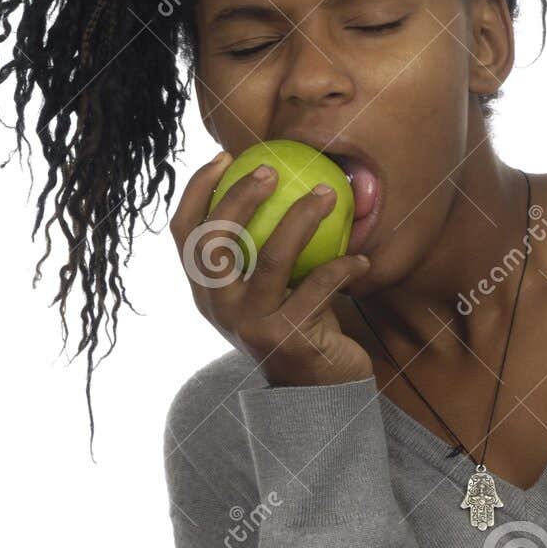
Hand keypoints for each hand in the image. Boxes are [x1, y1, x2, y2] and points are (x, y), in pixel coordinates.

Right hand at [170, 151, 374, 388]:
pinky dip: (343, 267)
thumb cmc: (294, 320)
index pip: (185, 233)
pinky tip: (362, 258)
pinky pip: (319, 289)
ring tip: (328, 194)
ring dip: (303, 218)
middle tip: (274, 171)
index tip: (227, 157)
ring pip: (271, 259)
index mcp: (204, 288)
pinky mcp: (285, 339)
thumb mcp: (267, 285)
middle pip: (215, 240)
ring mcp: (248, 324)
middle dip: (242, 196)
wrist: (313, 390)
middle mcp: (216, 306)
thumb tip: (273, 174)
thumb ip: (260, 244)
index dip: (198, 190)